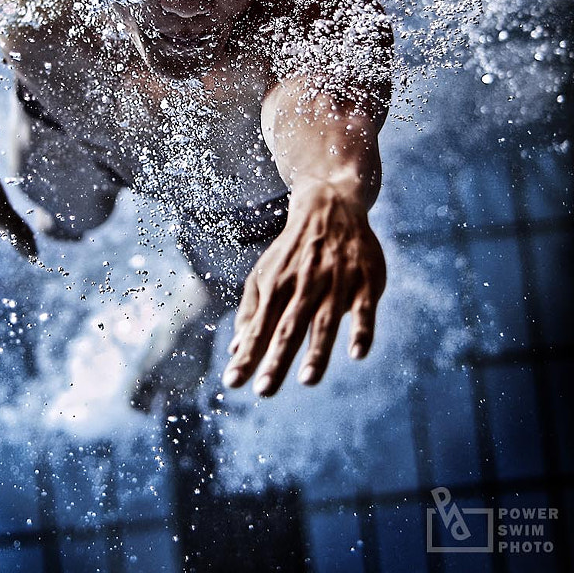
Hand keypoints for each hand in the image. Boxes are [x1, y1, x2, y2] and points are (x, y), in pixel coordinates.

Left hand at [222, 180, 385, 395]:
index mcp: (277, 286)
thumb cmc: (291, 252)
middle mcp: (303, 285)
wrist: (327, 207)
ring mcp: (335, 282)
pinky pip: (363, 308)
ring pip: (324, 320)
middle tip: (264, 391)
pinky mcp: (364, 281)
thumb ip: (251, 311)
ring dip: (317, 350)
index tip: (233, 382)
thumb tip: (236, 349)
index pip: (259, 327)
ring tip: (307, 379)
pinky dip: (361, 329)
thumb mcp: (264, 274)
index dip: (247, 355)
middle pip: (289, 327)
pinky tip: (357, 353)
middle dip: (276, 360)